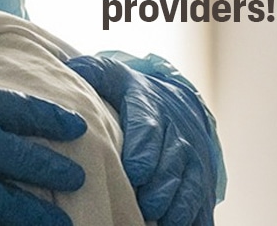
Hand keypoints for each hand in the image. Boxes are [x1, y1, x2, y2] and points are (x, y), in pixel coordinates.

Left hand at [66, 54, 222, 225]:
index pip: (148, 128)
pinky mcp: (203, 178)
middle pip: (171, 162)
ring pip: (191, 183)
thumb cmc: (132, 95)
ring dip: (178, 204)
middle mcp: (177, 133)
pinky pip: (202, 201)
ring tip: (161, 219)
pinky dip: (194, 216)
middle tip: (146, 205)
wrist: (175, 102)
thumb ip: (95, 73)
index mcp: (151, 108)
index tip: (134, 171)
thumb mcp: (114, 77)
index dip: (144, 151)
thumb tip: (72, 67)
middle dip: (160, 185)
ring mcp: (193, 158)